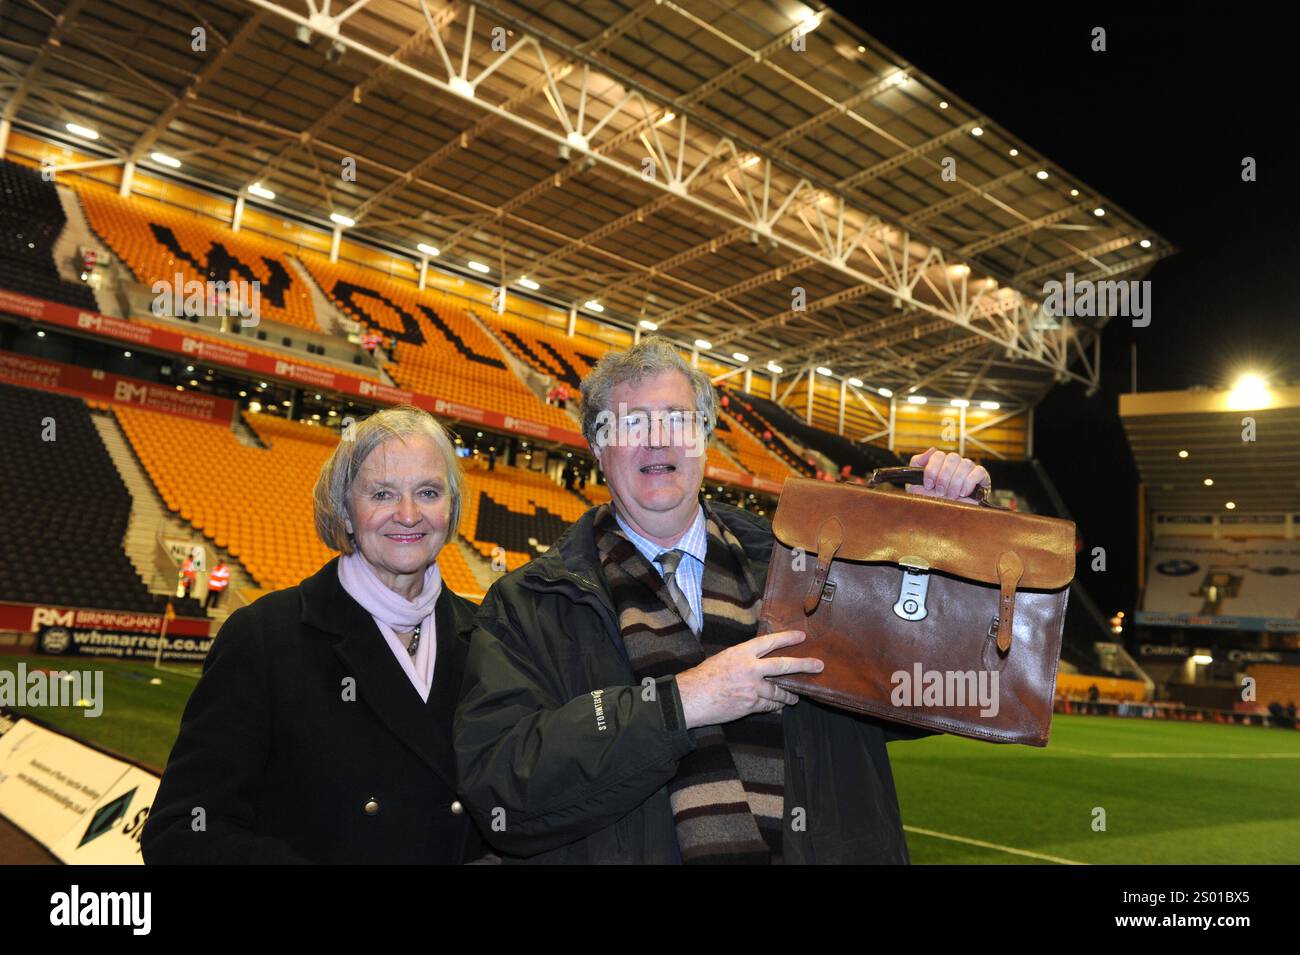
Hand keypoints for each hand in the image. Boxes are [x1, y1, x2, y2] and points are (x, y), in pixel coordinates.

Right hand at [675, 630, 822, 729]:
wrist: (692, 698)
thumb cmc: (703, 677)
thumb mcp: (724, 658)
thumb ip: (743, 659)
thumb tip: (760, 661)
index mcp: (742, 653)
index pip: (769, 642)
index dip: (787, 638)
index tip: (802, 637)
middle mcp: (750, 668)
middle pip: (783, 665)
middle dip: (804, 665)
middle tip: (818, 666)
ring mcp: (752, 687)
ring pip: (779, 690)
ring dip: (789, 694)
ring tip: (795, 697)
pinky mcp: (751, 704)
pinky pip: (769, 705)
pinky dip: (775, 705)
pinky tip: (778, 706)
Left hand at [906, 447, 989, 503]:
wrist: (944, 520)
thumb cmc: (931, 502)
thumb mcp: (916, 485)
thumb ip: (917, 464)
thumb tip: (932, 450)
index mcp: (941, 464)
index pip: (938, 455)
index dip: (932, 470)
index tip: (928, 485)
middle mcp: (956, 464)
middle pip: (952, 458)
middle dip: (944, 478)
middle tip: (940, 493)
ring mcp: (969, 470)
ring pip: (965, 464)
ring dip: (956, 482)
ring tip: (952, 496)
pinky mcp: (982, 478)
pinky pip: (979, 471)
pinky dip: (969, 482)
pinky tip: (963, 493)